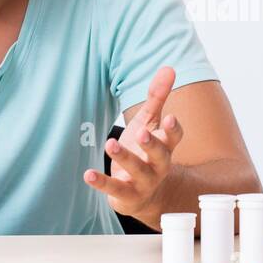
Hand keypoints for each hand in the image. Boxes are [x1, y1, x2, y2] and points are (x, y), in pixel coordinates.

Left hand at [82, 65, 183, 221]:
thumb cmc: (146, 152)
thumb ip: (157, 97)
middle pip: (159, 155)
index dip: (174, 130)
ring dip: (124, 157)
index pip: (174, 138)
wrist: (144, 194)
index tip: (170, 119)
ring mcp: (143, 181)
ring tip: (110, 143)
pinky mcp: (126, 194)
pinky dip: (101, 182)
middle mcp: (158, 165)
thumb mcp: (149, 123)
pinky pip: (114, 189)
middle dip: (151, 144)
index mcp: (165, 147)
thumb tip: (169, 68)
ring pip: (137, 170)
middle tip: (142, 132)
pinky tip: (88, 174)